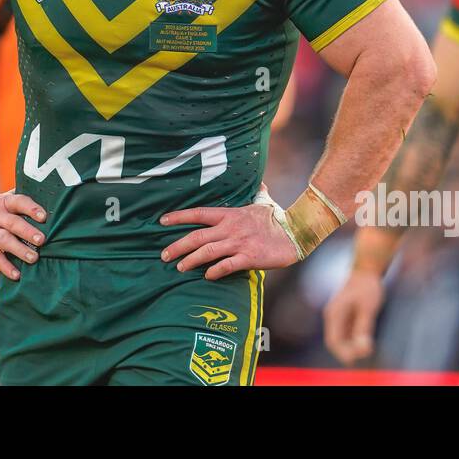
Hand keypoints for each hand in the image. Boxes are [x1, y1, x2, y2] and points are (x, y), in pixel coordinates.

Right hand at [0, 192, 46, 280]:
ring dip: (19, 250)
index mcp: (3, 202)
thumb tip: (52, 194)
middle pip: (12, 222)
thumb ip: (22, 198)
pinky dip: (4, 265)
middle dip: (27, 231)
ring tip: (34, 259)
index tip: (44, 217)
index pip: (18, 201)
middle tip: (42, 241)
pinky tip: (16, 274)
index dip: (31, 208)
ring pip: (2, 239)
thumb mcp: (3, 200)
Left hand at [159, 201, 298, 279]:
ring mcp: (239, 243)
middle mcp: (230, 228)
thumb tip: (260, 182)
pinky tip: (207, 276)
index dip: (179, 217)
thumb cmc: (277, 218)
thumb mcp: (263, 202)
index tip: (162, 221)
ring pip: (207, 252)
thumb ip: (257, 193)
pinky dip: (214, 271)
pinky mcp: (249, 257)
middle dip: (178, 245)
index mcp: (230, 214)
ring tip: (179, 267)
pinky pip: (226, 266)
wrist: (296, 233)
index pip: (199, 213)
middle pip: (197, 236)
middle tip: (164, 255)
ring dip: (191, 260)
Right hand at [324, 269, 384, 364]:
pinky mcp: (345, 316)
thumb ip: (364, 328)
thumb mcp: (368, 308)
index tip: (360, 358)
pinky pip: (347, 334)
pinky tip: (367, 342)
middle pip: (336, 342)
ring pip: (341, 339)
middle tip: (367, 355)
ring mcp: (338, 316)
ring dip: (352, 347)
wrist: (367, 269)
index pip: (333, 341)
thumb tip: (363, 348)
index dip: (344, 353)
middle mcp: (333, 316)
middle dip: (349, 352)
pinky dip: (355, 341)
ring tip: (369, 351)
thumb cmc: (367, 287)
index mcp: (334, 314)